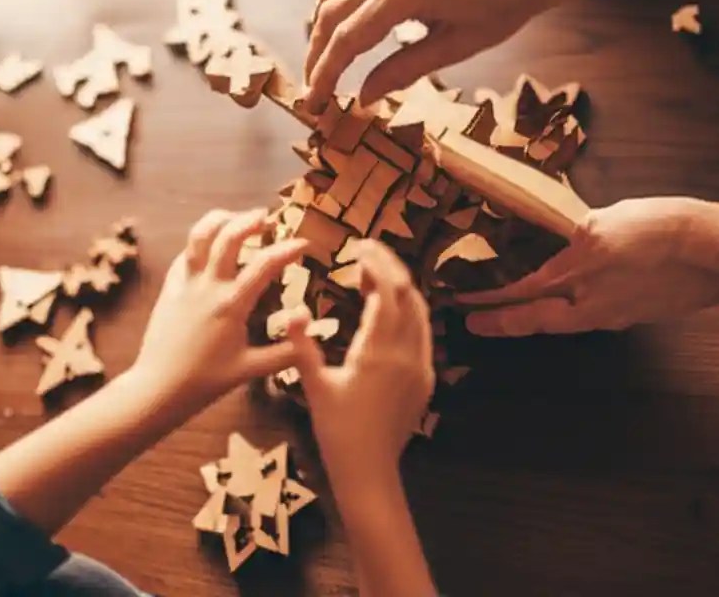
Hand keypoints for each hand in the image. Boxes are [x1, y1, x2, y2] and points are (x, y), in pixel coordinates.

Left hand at [133, 209, 308, 404]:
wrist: (158, 388)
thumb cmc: (205, 381)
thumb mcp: (250, 370)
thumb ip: (285, 353)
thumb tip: (311, 336)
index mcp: (231, 305)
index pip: (264, 265)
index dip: (287, 250)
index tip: (302, 244)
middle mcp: (207, 287)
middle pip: (228, 237)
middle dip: (250, 220)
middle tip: (267, 218)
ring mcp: (185, 285)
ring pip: (199, 236)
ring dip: (219, 220)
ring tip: (236, 218)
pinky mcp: (169, 288)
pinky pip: (184, 255)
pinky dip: (200, 243)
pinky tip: (211, 247)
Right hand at [289, 241, 433, 472]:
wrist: (369, 471)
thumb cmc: (336, 430)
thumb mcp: (313, 385)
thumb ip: (302, 343)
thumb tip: (293, 307)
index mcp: (379, 352)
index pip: (387, 291)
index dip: (376, 263)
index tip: (358, 247)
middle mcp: (407, 354)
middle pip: (409, 295)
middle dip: (390, 267)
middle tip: (366, 251)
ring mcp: (421, 367)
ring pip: (420, 313)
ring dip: (400, 288)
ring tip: (372, 276)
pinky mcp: (425, 379)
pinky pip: (422, 334)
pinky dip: (407, 312)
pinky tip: (387, 311)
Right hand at [303, 0, 572, 108]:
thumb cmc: (506, 5)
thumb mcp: (456, 47)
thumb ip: (404, 70)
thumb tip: (364, 96)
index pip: (347, 38)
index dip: (326, 74)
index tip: (315, 103)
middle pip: (331, 13)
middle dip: (316, 55)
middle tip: (313, 92)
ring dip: (323, 30)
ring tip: (323, 67)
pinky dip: (343, 8)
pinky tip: (348, 34)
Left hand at [459, 197, 718, 334]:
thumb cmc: (669, 228)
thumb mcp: (612, 219)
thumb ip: (581, 234)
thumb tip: (565, 244)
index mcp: (581, 270)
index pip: (523, 291)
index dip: (491, 300)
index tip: (465, 306)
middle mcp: (592, 302)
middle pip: (536, 319)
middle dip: (502, 322)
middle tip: (472, 325)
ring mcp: (613, 314)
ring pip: (561, 320)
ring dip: (533, 317)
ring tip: (509, 313)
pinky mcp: (632, 314)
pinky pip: (588, 314)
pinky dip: (568, 310)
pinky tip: (565, 299)